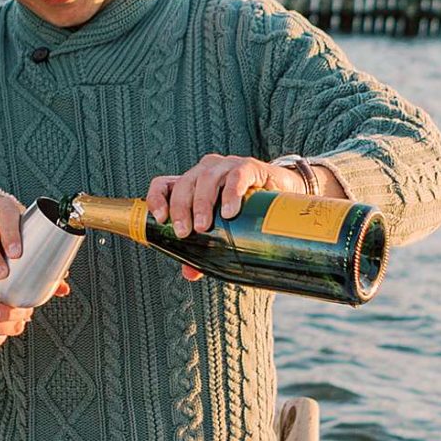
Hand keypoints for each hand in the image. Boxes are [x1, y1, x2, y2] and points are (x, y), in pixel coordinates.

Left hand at [143, 155, 308, 281]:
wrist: (283, 193)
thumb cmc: (245, 209)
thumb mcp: (222, 229)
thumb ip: (203, 249)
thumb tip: (190, 274)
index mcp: (191, 184)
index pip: (163, 184)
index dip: (157, 198)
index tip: (160, 219)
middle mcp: (206, 171)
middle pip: (184, 184)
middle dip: (181, 209)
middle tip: (183, 233)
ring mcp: (226, 166)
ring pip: (206, 178)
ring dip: (202, 203)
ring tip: (204, 227)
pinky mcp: (250, 166)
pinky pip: (237, 176)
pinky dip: (231, 193)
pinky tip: (230, 211)